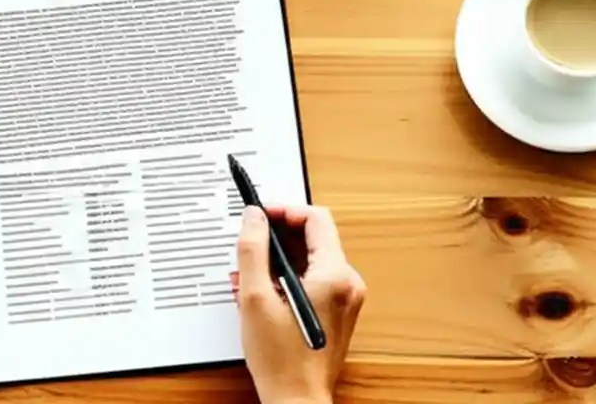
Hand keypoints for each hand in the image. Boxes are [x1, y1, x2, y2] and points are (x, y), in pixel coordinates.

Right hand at [235, 205, 364, 403]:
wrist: (296, 401)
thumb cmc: (281, 361)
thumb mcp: (255, 297)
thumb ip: (253, 250)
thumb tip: (254, 217)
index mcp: (335, 276)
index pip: (316, 219)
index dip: (285, 211)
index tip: (260, 215)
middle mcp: (347, 284)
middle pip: (313, 239)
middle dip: (277, 238)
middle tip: (248, 246)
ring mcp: (345, 299)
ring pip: (311, 260)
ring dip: (278, 260)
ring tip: (247, 275)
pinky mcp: (337, 312)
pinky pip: (314, 280)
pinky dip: (287, 278)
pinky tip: (260, 293)